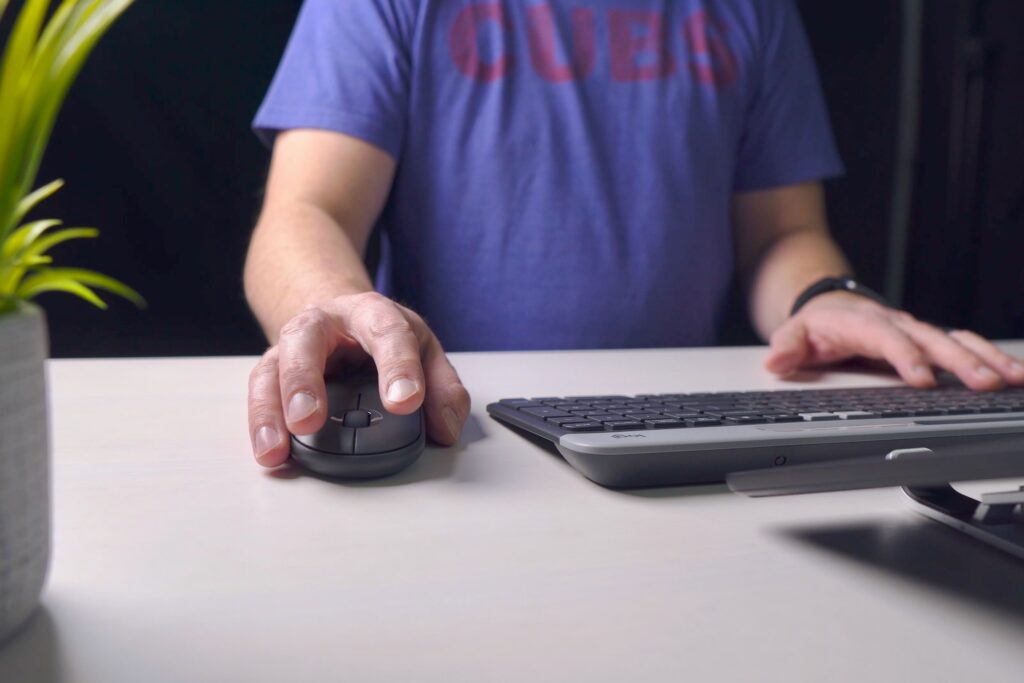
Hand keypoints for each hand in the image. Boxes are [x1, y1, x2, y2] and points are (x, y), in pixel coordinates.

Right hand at [247, 292, 470, 466]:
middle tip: (310, 420)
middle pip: (307, 338)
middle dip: (305, 380)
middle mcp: (324, 322)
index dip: (397, 367)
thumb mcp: (423, 350)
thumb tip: (446, 427)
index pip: (387, 332)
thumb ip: (442, 387)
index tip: (406, 402)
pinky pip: (259, 391)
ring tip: (278, 446)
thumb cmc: (384, 336)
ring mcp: (292, 346)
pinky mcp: (273, 370)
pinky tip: (270, 451)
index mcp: (372, 313)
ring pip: (272, 367)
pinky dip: (260, 423)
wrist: (342, 318)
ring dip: (271, 408)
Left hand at [764, 291, 1023, 389]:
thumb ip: (786, 346)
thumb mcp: (794, 332)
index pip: (889, 339)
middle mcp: (897, 324)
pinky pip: (964, 347)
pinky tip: (1014, 374)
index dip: (906, 357)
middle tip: (984, 383)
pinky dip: (990, 358)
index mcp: (865, 323)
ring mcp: (917, 332)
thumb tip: (776, 359)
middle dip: (959, 361)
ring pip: (956, 341)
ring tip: (1013, 378)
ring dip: (986, 359)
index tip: (921, 377)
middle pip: (932, 340)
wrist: (832, 307)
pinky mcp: (930, 342)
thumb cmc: (818, 325)